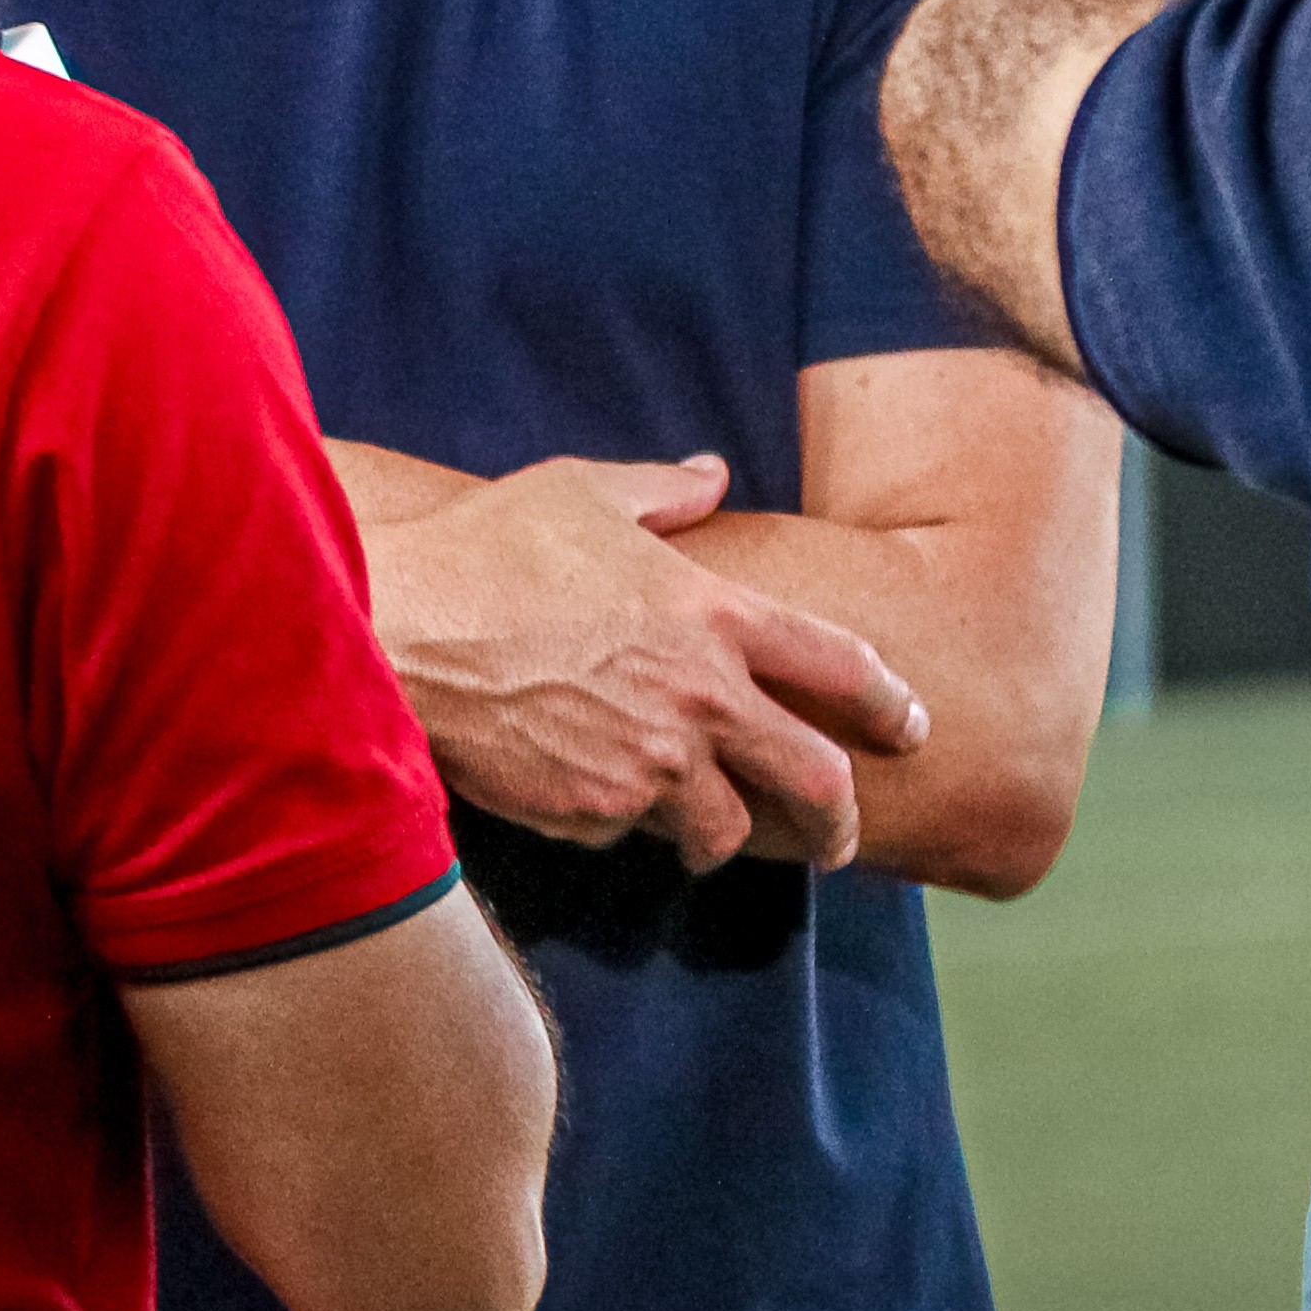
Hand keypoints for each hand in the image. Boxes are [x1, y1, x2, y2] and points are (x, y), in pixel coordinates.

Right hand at [357, 455, 929, 871]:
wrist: (399, 627)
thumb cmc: (488, 547)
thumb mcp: (584, 492)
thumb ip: (664, 490)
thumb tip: (709, 470)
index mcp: (717, 617)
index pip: (844, 667)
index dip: (891, 703)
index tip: (911, 729)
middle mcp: (702, 700)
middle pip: (817, 780)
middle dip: (842, 820)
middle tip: (841, 840)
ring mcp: (649, 767)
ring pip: (724, 833)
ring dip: (720, 838)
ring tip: (705, 837)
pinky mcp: (592, 813)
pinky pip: (629, 835)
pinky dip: (624, 826)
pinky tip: (597, 799)